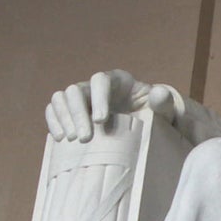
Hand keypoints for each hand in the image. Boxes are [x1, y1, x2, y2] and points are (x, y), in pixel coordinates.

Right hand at [44, 69, 177, 141]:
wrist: (148, 125)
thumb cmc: (156, 114)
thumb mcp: (165, 109)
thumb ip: (165, 102)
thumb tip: (159, 93)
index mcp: (118, 80)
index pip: (100, 81)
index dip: (98, 98)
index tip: (101, 121)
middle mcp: (95, 85)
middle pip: (76, 90)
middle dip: (77, 113)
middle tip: (84, 138)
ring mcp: (82, 98)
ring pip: (62, 98)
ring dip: (64, 118)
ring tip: (72, 139)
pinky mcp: (72, 112)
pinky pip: (54, 110)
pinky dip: (54, 122)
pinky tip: (60, 138)